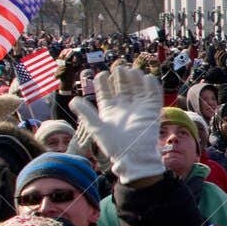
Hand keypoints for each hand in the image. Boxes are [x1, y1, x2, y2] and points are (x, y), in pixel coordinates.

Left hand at [70, 66, 164, 185]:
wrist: (134, 156)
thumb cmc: (114, 145)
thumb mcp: (96, 128)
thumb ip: (86, 113)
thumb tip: (73, 100)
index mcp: (109, 110)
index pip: (105, 92)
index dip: (103, 83)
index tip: (101, 75)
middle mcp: (124, 107)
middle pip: (122, 87)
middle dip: (120, 77)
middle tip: (119, 68)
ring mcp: (139, 108)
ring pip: (137, 88)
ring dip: (135, 79)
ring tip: (131, 71)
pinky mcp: (152, 111)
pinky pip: (154, 95)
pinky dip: (152, 86)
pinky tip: (147, 77)